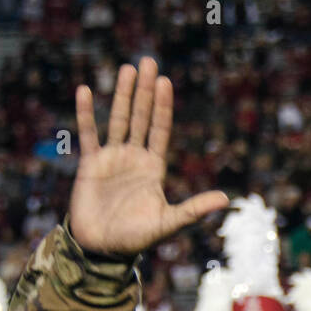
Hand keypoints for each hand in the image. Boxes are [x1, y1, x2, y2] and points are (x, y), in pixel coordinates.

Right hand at [70, 57, 228, 255]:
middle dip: (146, 91)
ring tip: (128, 68)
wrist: (102, 248)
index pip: (160, 130)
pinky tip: (86, 90)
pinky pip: (88, 133)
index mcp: (154, 167)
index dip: (163, 106)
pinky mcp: (90, 163)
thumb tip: (225, 199)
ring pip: (118, 119)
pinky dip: (86, 113)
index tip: (166, 82)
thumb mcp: (169, 223)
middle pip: (142, 117)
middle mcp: (134, 157)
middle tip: (149, 61)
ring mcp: (112, 158)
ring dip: (123, 94)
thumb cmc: (136, 238)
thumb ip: (194, 209)